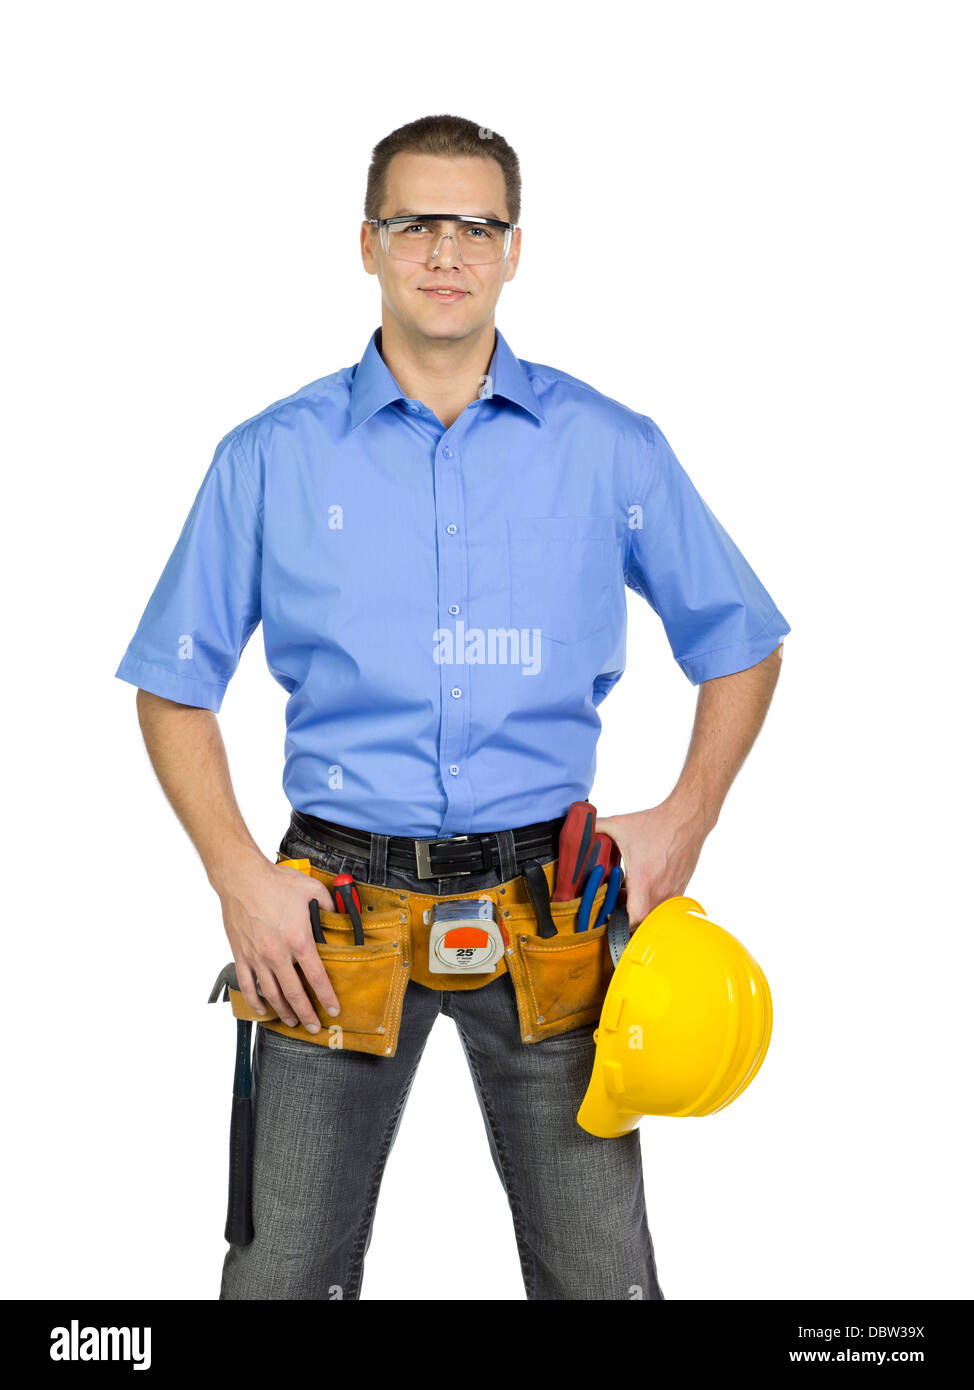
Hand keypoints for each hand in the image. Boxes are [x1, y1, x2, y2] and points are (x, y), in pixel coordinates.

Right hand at [215, 857, 340, 1031]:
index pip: (317, 978)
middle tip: (314, 1027)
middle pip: (294, 994)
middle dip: (307, 1014)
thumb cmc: (276, 883)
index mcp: (299, 940)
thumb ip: (330, 908)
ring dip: (283, 1011)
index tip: (333, 1010)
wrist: (242, 879)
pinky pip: (248, 985)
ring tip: (293, 1021)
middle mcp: (278, 954)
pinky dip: (256, 1001)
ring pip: (272, 994)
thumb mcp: (313, 891)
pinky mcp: (241, 955)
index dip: (326, 997)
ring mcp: (258, 957)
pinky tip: (263, 1009)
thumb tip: (341, 918)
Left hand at [595, 799, 712, 927]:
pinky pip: (667, 906)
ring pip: (656, 915)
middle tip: (618, 906)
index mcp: (643, 880)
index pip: (635, 919)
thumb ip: (596, 827)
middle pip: (644, 922)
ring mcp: (673, 890)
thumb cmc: (655, 824)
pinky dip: (656, 903)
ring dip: (643, 911)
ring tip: (632, 896)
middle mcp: (660, 890)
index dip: (621, 923)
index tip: (611, 915)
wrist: (686, 818)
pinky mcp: (682, 886)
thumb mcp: (620, 825)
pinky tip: (647, 888)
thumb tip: (579, 827)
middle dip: (629, 919)